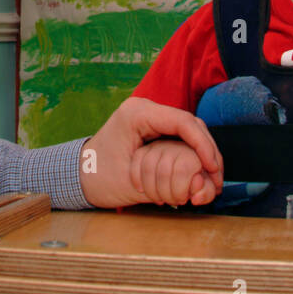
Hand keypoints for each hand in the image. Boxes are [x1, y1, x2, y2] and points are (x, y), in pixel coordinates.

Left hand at [79, 96, 223, 208]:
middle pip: (190, 124)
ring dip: (202, 152)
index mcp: (138, 113)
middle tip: (217, 177)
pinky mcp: (151, 129)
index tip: (212, 168)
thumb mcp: (132, 177)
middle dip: (208, 150)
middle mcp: (146, 109)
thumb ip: (167, 176)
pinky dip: (192, 153)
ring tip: (213, 177)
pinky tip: (201, 171)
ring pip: (188, 130)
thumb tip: (200, 183)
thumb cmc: (98, 176)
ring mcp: (149, 117)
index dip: (203, 145)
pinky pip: (179, 137)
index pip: (183, 121)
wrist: (75, 175)